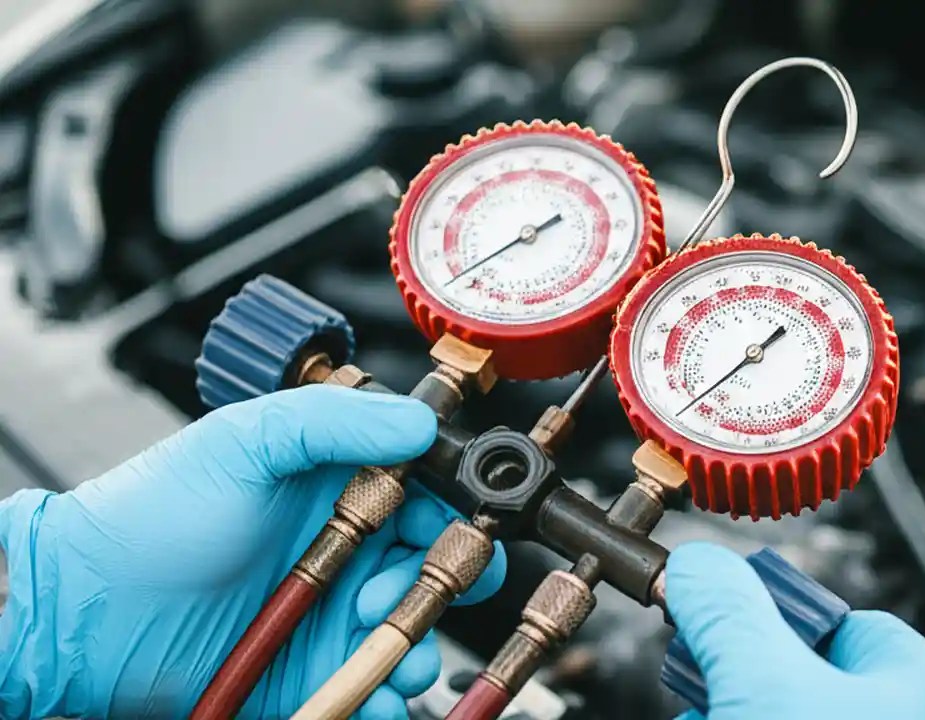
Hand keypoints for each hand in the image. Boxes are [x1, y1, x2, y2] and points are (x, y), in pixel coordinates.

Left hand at [0, 385, 505, 719]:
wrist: (86, 615)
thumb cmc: (152, 516)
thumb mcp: (242, 445)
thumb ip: (331, 421)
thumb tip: (420, 420)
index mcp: (340, 483)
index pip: (431, 489)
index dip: (456, 507)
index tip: (460, 523)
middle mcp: (348, 546)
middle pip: (439, 562)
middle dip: (440, 582)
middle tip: (388, 594)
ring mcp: (333, 612)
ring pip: (416, 629)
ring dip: (417, 642)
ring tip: (385, 653)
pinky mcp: (318, 672)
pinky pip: (375, 687)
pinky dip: (387, 694)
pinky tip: (372, 691)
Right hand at [665, 542, 924, 719]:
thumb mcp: (767, 684)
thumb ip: (729, 613)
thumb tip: (697, 565)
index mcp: (912, 680)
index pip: (828, 618)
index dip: (766, 621)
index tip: (720, 630)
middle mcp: (897, 717)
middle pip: (787, 672)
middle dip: (731, 685)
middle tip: (707, 701)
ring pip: (771, 711)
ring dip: (723, 713)